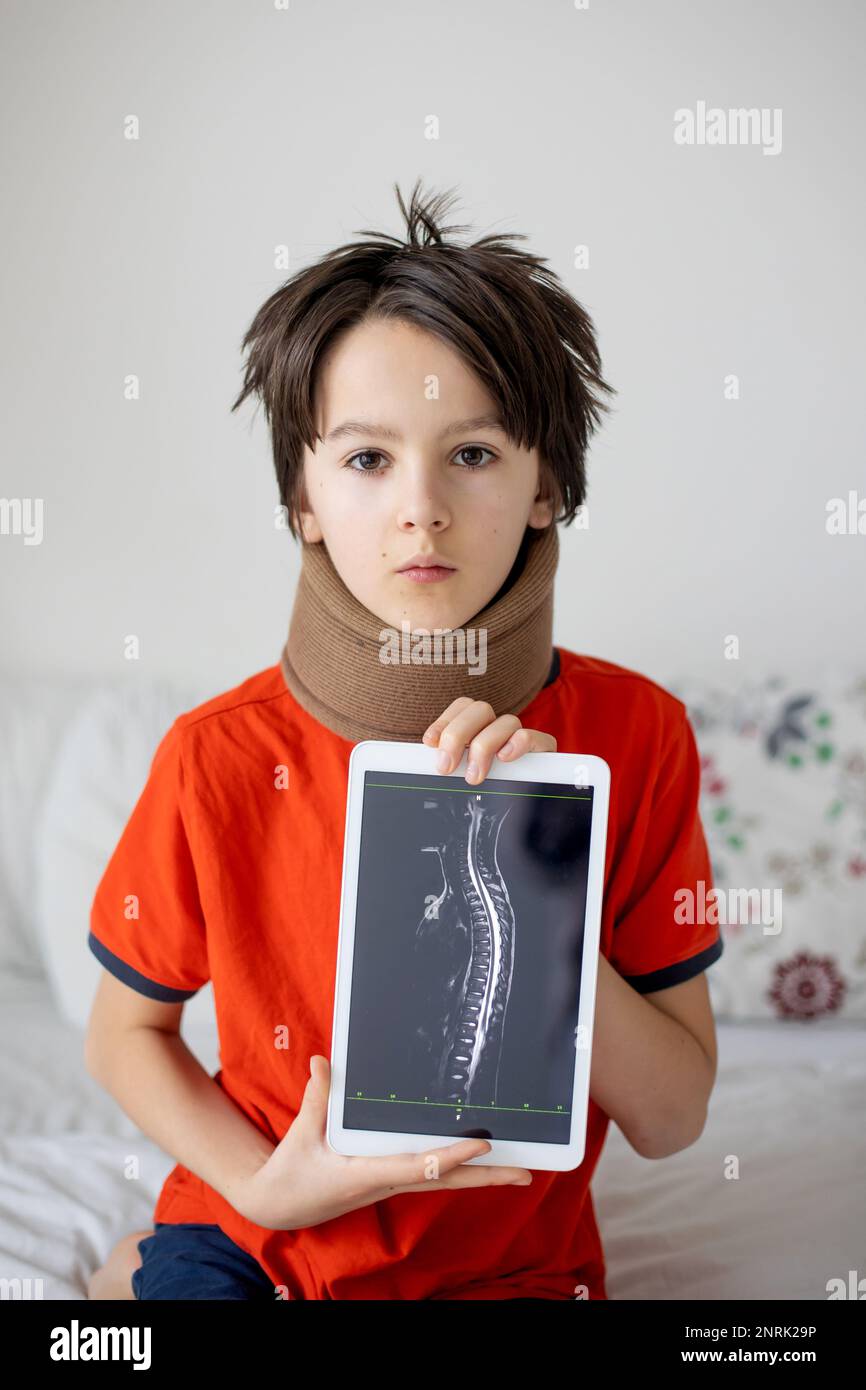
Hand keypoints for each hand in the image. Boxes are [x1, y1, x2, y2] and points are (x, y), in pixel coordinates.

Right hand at [229, 1057, 532, 1231]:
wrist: (278, 1205)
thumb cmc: (291, 1172)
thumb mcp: (301, 1135)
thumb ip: (316, 1098)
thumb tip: (322, 1062)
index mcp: (367, 1175)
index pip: (420, 1167)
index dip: (453, 1155)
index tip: (484, 1143)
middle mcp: (386, 1183)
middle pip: (446, 1183)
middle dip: (486, 1179)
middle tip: (526, 1175)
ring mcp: (390, 1184)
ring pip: (443, 1182)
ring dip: (479, 1177)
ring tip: (517, 1170)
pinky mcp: (388, 1181)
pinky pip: (430, 1176)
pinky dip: (456, 1170)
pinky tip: (476, 1162)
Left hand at [422, 698, 556, 783]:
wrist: (528, 814)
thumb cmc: (485, 792)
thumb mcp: (459, 777)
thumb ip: (447, 765)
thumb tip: (423, 763)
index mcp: (478, 729)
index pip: (463, 706)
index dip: (444, 721)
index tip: (430, 743)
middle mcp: (499, 728)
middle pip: (480, 709)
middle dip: (458, 735)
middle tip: (446, 766)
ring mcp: (521, 738)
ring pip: (506, 721)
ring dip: (484, 746)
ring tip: (474, 775)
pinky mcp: (542, 751)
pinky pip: (533, 736)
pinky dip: (518, 743)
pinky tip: (505, 758)